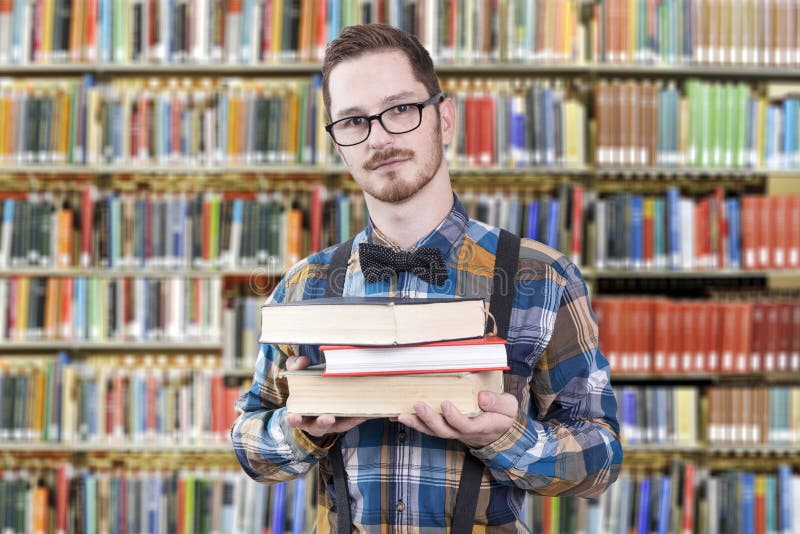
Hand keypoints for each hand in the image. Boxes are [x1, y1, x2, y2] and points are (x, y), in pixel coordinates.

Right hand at [283, 356, 367, 436]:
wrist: (318, 391)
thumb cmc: (305, 386)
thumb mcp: (298, 374)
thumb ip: (296, 366)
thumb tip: (303, 360)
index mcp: (298, 413)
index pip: (293, 419)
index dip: (293, 419)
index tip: (295, 416)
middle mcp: (313, 422)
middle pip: (316, 427)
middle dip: (322, 423)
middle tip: (327, 417)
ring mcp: (329, 424)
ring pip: (336, 426)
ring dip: (345, 421)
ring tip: (354, 415)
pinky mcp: (342, 422)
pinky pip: (351, 422)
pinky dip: (357, 417)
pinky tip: (365, 412)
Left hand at [396, 391, 518, 448]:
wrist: (500, 431)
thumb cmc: (503, 416)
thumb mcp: (508, 407)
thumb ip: (497, 402)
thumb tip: (482, 397)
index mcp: (480, 427)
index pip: (465, 425)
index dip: (455, 417)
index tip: (446, 403)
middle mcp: (463, 433)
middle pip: (444, 431)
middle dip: (430, 419)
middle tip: (418, 405)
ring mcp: (452, 432)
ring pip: (433, 432)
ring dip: (417, 424)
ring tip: (401, 415)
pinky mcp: (445, 429)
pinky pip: (428, 429)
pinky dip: (414, 423)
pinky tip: (399, 416)